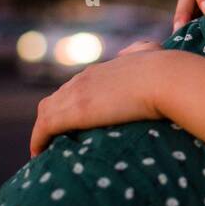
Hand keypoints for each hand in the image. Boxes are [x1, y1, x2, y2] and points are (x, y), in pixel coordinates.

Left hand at [30, 49, 167, 156]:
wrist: (165, 78)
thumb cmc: (166, 69)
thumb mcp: (151, 52)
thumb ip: (140, 51)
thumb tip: (133, 52)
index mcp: (101, 70)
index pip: (76, 87)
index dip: (70, 104)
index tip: (73, 122)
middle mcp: (84, 80)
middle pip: (55, 100)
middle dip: (52, 119)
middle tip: (55, 141)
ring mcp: (77, 94)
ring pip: (46, 112)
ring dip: (42, 132)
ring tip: (44, 152)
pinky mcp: (74, 112)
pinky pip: (45, 127)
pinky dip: (38, 140)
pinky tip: (38, 155)